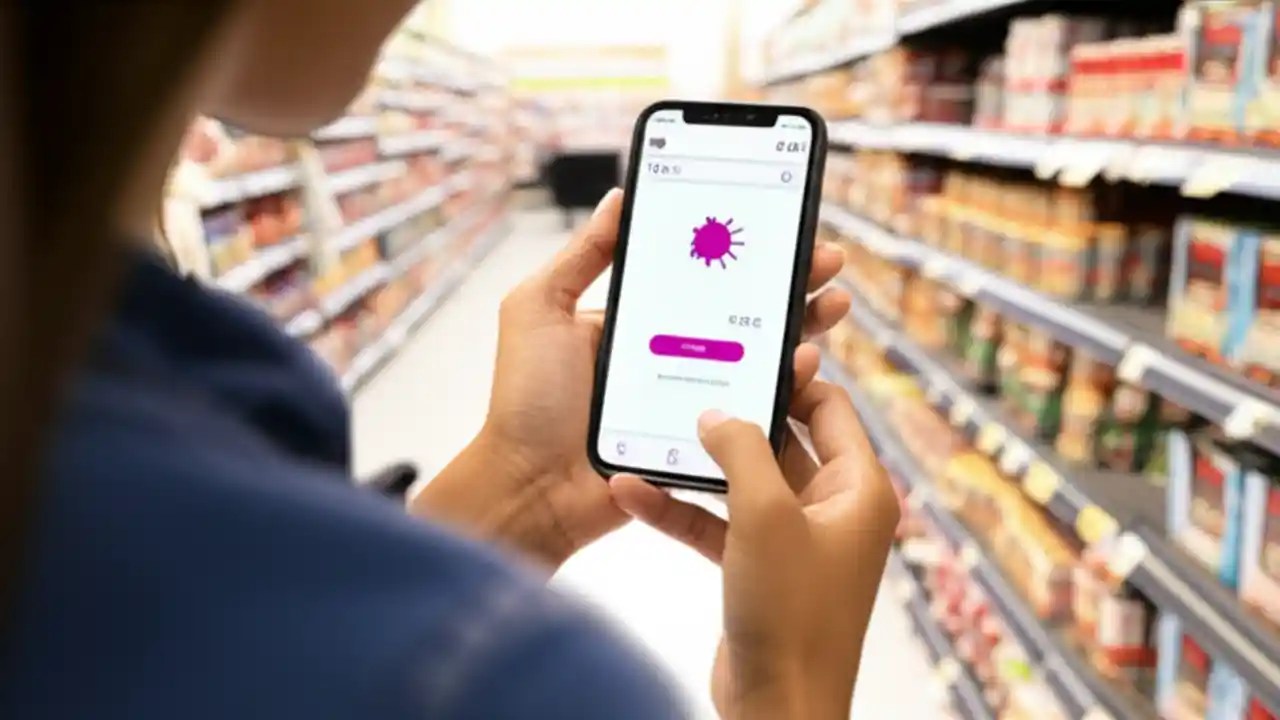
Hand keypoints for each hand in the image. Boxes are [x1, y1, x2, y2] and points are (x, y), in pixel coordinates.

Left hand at [412, 189, 853, 567]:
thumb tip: (620, 198)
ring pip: (759, 358)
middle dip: (790, 282)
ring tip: (831, 304)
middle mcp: (670, 355)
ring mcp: (691, 399)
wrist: (530, 488)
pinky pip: (754, 409)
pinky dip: (787, 384)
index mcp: (637, 321)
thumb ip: (580, 256)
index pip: (701, 277)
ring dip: (801, 327)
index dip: (742, 252)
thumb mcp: (539, 309)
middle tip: (826, 259)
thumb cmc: (526, 402)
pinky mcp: (704, 441)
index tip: (780, 225)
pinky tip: (805, 360)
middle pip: (743, 311)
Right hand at [610, 384, 898, 718]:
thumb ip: (742, 450)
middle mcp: (834, 511)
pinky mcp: (760, 569)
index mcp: (860, 489)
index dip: (790, 382)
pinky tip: (634, 495)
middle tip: (689, 388)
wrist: (777, 706)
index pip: (830, 409)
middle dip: (733, 422)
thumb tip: (719, 413)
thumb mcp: (764, 513)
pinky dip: (683, 510)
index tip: (743, 360)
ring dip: (697, 468)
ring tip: (651, 436)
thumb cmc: (791, 615)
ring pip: (743, 484)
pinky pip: (719, 524)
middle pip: (783, 442)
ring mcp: (796, 541)